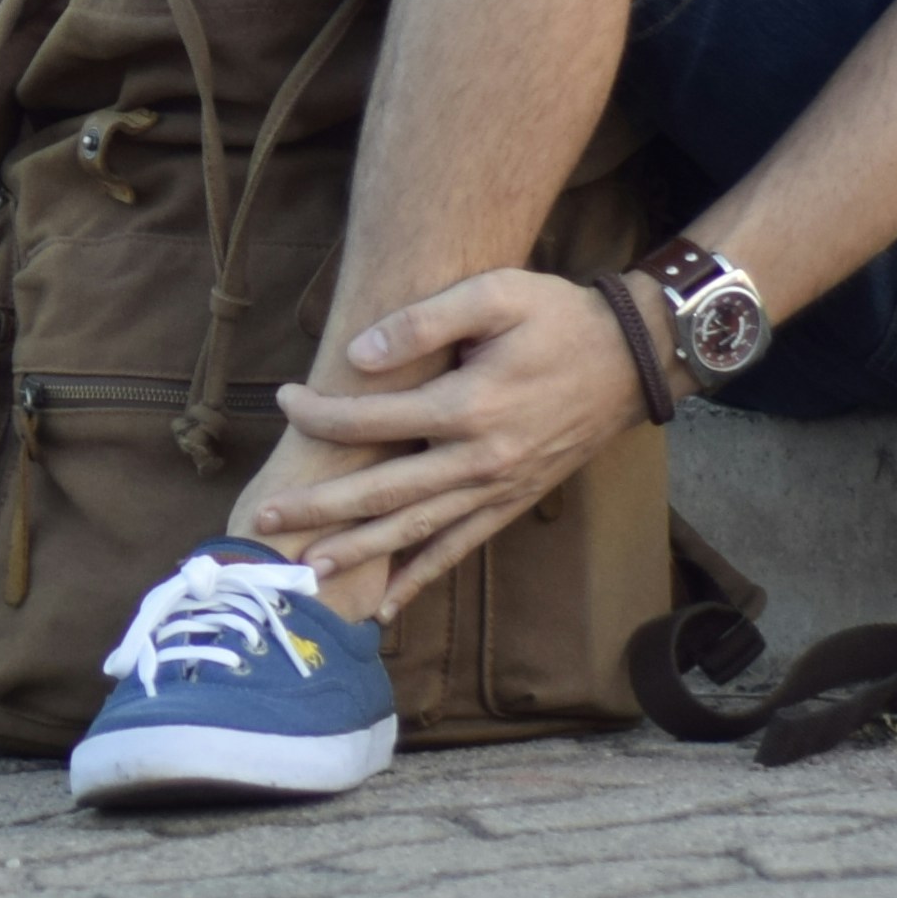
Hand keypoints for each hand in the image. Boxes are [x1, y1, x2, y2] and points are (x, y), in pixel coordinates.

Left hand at [245, 269, 644, 601]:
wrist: (632, 360)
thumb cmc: (559, 318)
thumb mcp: (497, 293)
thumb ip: (425, 322)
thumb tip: (359, 357)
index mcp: (469, 405)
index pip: (374, 418)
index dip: (321, 412)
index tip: (283, 398)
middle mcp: (479, 458)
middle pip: (383, 492)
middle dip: (319, 507)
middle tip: (264, 517)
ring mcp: (497, 488)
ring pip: (415, 531)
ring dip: (359, 551)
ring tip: (308, 568)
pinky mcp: (512, 503)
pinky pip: (459, 548)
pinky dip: (421, 577)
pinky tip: (386, 604)